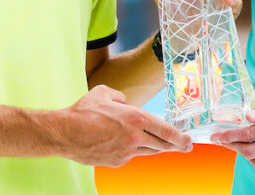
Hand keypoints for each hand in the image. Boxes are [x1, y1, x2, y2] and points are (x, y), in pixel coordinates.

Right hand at [60, 85, 191, 166]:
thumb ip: (120, 97)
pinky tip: (126, 145)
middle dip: (176, 146)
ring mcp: (126, 152)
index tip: (188, 140)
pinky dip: (132, 150)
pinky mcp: (116, 162)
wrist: (65, 133)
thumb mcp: (104, 93)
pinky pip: (130, 155)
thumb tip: (125, 103)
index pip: (166, 131)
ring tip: (163, 145)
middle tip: (185, 146)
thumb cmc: (83, 111)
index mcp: (136, 118)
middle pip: (162, 145)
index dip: (180, 137)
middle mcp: (134, 137)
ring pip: (148, 152)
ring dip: (156, 148)